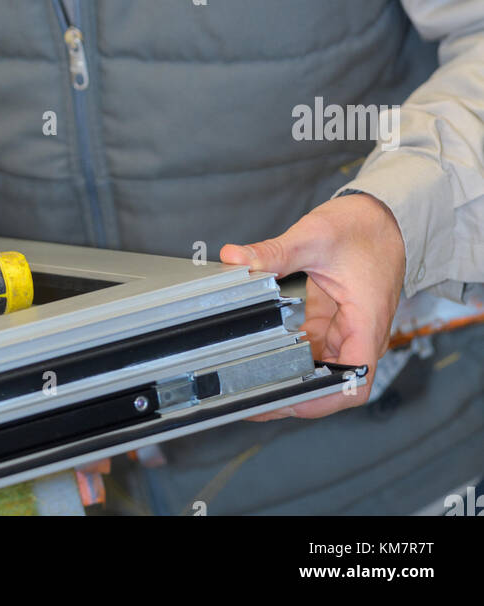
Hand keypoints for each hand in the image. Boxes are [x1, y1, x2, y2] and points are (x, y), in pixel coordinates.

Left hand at [220, 193, 405, 418]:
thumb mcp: (315, 236)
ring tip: (250, 382)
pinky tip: (262, 354)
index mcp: (366, 322)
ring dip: (291, 376)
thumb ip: (274, 251)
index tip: (287, 402)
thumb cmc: (363, 227)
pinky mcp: (333, 319)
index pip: (353, 381)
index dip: (322, 400)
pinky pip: (313, 346)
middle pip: (333, 382)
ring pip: (320, 366)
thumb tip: (235, 258)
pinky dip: (290, 353)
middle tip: (252, 397)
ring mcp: (346, 328)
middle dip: (295, 394)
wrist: (382, 214)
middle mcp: (360, 334)